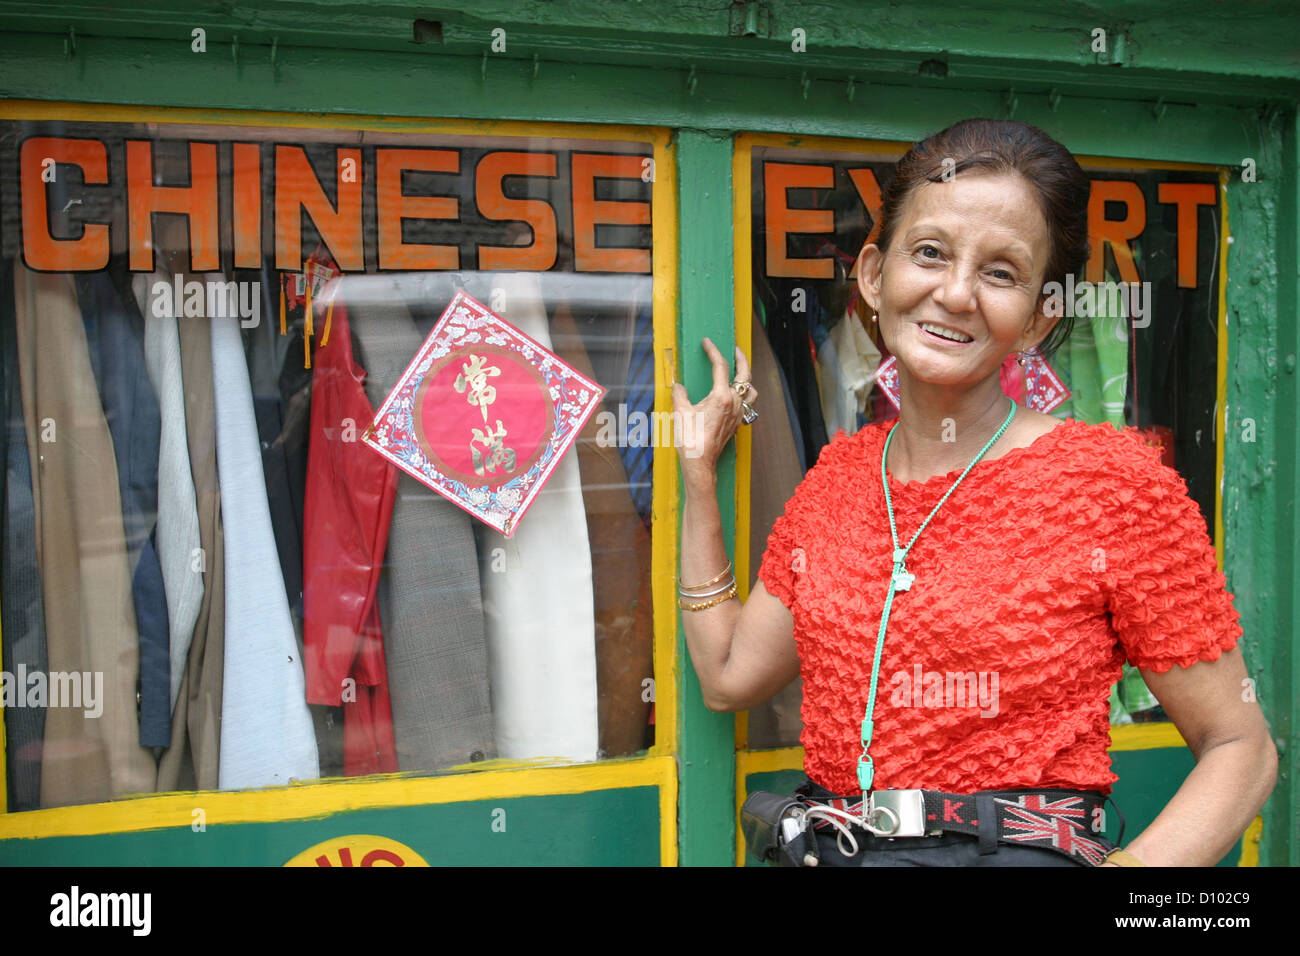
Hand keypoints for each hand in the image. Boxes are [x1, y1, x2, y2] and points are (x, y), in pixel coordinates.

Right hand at [671, 336, 756, 493]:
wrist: (700, 462)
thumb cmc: (690, 439)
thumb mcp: (680, 412)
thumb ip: (679, 394)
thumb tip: (678, 386)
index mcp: (721, 396)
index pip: (720, 366)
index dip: (713, 350)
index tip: (707, 342)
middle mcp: (734, 403)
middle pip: (745, 374)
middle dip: (741, 358)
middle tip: (735, 349)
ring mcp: (738, 413)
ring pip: (751, 390)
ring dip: (747, 378)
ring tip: (739, 372)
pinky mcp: (737, 423)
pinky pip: (748, 404)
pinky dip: (744, 394)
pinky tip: (736, 395)